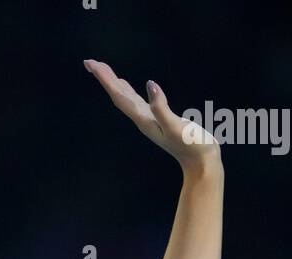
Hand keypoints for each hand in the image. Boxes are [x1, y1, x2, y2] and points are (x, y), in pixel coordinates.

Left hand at [83, 59, 220, 172]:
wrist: (201, 163)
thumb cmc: (192, 145)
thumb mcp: (175, 126)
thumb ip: (161, 107)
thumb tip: (150, 85)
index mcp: (144, 119)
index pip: (119, 96)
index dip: (105, 79)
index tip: (91, 64)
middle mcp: (142, 119)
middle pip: (119, 95)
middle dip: (105, 78)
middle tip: (90, 62)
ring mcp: (149, 119)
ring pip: (126, 98)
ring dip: (114, 83)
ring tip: (103, 70)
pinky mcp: (158, 118)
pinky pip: (137, 101)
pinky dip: (129, 91)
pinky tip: (126, 86)